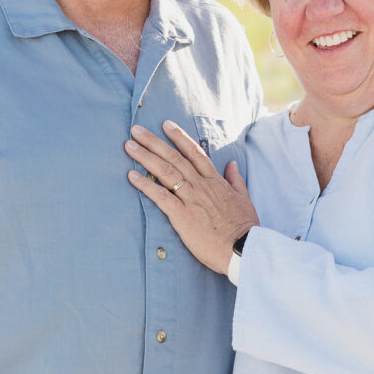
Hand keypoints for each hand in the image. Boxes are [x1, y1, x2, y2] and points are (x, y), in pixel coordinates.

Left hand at [126, 121, 256, 273]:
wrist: (244, 248)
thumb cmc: (245, 228)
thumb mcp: (244, 199)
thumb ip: (235, 180)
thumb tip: (232, 164)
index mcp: (215, 181)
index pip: (195, 153)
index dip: (179, 137)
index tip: (165, 125)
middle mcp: (201, 185)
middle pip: (174, 158)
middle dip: (154, 142)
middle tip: (136, 130)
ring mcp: (191, 199)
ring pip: (165, 172)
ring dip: (145, 157)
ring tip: (129, 146)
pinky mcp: (183, 216)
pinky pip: (160, 196)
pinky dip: (145, 185)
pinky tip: (131, 176)